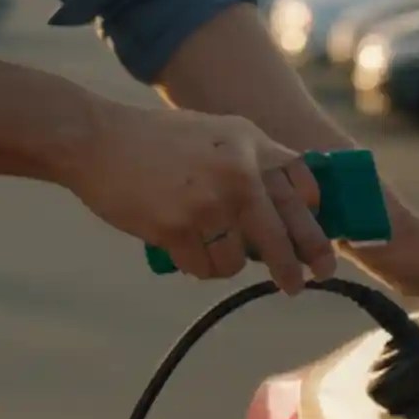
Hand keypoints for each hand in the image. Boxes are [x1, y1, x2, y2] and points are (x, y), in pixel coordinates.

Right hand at [62, 103, 336, 293]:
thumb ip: (258, 160)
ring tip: (204, 243)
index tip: (320, 246)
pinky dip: (197, 265)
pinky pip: (205, 268)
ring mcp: (209, 203)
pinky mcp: (178, 229)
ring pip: (239, 261)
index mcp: (252, 144)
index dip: (314, 222)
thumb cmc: (161, 142)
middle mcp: (238, 172)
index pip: (302, 189)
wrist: (97, 140)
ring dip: (227, 263)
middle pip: (284, 235)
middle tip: (300, 284)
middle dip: (296, 266)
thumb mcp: (220, 133)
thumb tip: (302, 204)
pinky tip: (181, 245)